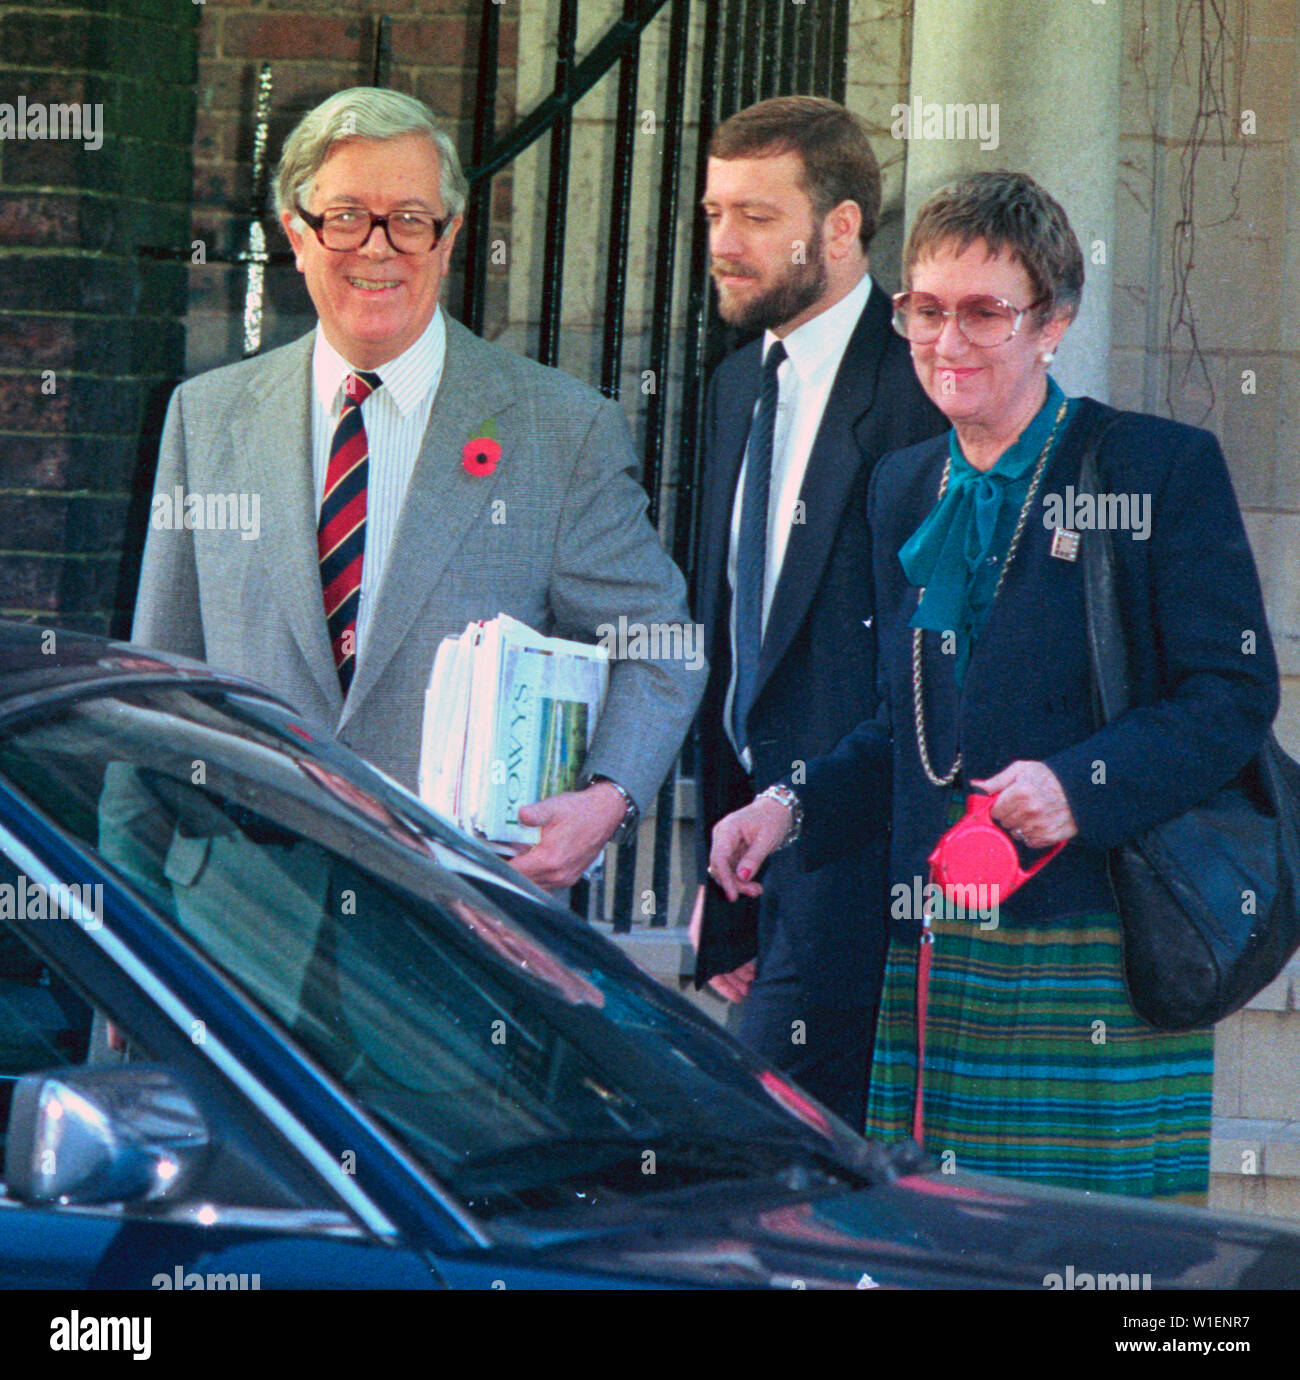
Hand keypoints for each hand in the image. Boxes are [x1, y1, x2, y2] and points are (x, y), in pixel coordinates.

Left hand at [508, 783, 626, 889]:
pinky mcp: (569, 878)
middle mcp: (558, 874)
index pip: (515, 872)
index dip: (501, 866)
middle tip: (502, 857)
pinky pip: (546, 884)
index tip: (491, 859)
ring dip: (524, 875)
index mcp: (550, 858)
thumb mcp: (554, 806)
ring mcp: (565, 878)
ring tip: (518, 858)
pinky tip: (534, 862)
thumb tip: (520, 816)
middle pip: (523, 881)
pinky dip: (537, 877)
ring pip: (534, 885)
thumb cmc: (580, 811)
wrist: (604, 814)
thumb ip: (534, 814)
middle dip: (511, 871)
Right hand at [687, 882, 756, 1002]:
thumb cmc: (718, 878)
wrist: (719, 868)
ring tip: (752, 984)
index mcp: (701, 928)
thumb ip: (740, 887)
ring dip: (739, 973)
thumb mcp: (725, 884)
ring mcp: (717, 935)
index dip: (721, 982)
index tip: (734, 994)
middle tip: (747, 992)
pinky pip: (732, 952)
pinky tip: (753, 969)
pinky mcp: (728, 933)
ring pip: (726, 961)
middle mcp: (706, 935)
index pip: (707, 963)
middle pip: (718, 967)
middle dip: (733, 982)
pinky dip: (742, 962)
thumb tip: (756, 889)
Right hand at [708, 795, 791, 901]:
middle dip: (735, 883)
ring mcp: (725, 843)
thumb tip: (742, 876)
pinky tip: (753, 884)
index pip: (719, 858)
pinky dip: (741, 878)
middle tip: (754, 891)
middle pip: (720, 866)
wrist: (776, 809)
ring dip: (739, 883)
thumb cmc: (772, 818)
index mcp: (728, 829)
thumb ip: (754, 858)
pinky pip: (732, 868)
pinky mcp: (731, 850)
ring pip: (725, 870)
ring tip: (756, 889)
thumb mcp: (767, 839)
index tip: (733, 894)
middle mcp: (722, 836)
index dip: (724, 878)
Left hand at [971, 760, 1077, 848]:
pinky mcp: (1050, 836)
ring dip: (1021, 826)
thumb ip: (997, 780)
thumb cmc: (1049, 777)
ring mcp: (1040, 825)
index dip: (1000, 806)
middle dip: (1010, 815)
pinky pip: (1030, 842)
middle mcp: (1030, 810)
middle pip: (1005, 823)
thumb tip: (977, 786)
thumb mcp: (1021, 770)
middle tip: (1022, 806)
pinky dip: (1032, 835)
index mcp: (1021, 792)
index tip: (1007, 802)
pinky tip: (1040, 823)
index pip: (995, 810)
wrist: (1079, 786)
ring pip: (1016, 834)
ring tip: (1033, 813)